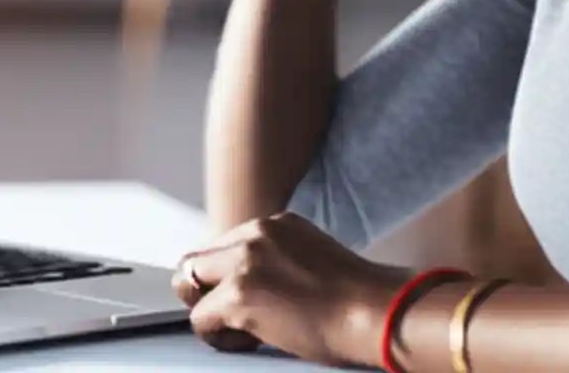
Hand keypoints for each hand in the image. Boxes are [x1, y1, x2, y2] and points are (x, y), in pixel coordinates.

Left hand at [172, 213, 410, 367]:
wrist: (380, 313)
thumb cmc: (359, 301)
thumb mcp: (310, 260)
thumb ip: (275, 261)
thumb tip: (251, 287)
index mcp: (273, 224)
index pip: (222, 247)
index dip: (225, 278)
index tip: (249, 300)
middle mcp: (254, 234)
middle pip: (195, 260)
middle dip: (204, 291)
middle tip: (232, 318)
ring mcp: (244, 261)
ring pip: (188, 284)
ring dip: (207, 311)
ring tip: (242, 332)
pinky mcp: (239, 293)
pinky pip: (200, 319)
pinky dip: (218, 337)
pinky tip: (250, 343)